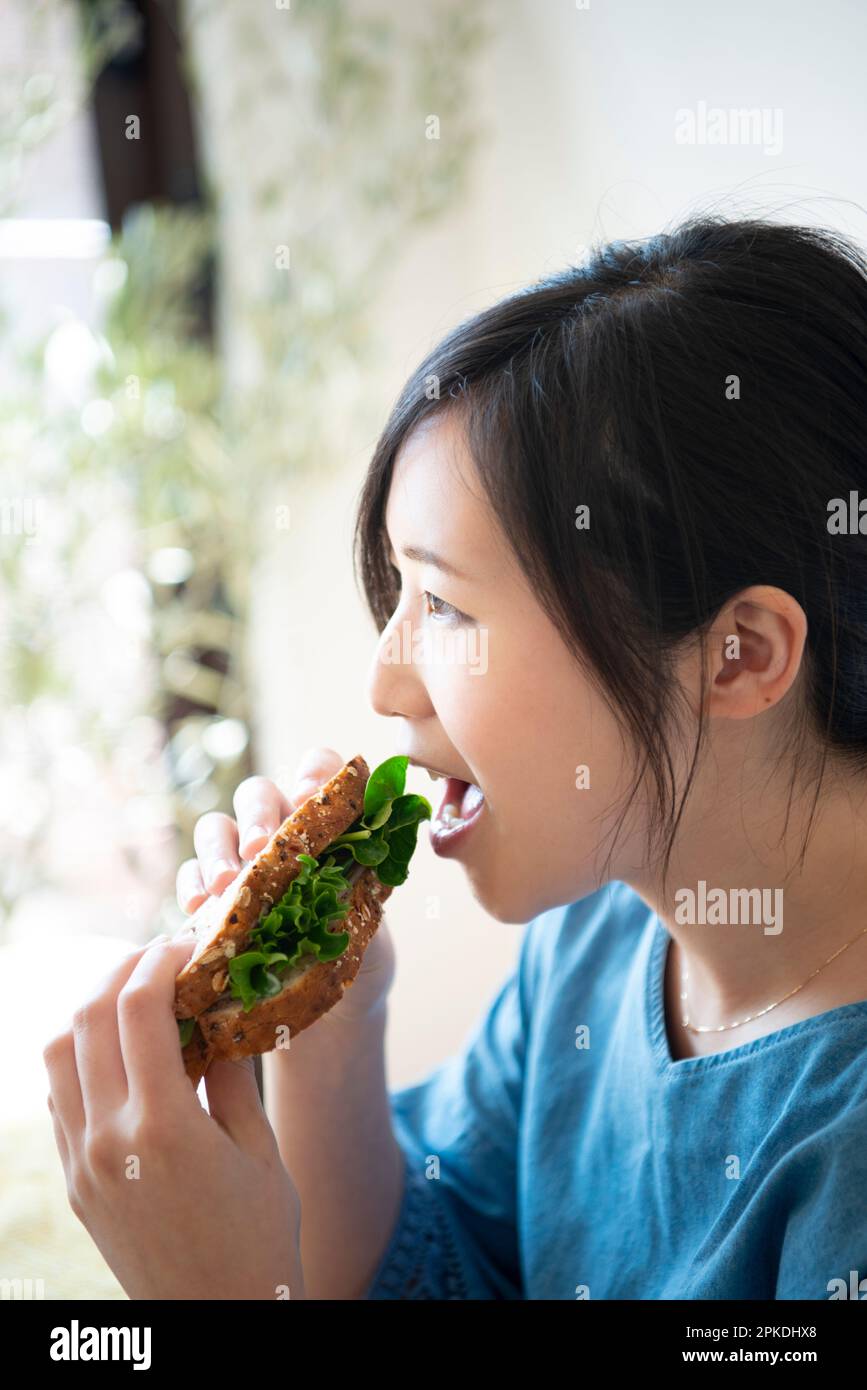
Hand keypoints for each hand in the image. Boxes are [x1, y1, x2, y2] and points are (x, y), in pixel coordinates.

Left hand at [44, 935, 304, 1299]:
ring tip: (134, 995)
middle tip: (160, 954)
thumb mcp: (260, 1149)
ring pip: (57, 1052)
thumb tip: (219, 1013)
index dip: (160, 959)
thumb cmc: (259, 1236)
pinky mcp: (75, 1183)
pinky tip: (120, 1051)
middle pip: (88, 1017)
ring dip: (91, 1008)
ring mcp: (83, 1162)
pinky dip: (80, 1055)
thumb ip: (231, 1075)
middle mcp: (109, 1140)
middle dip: (123, 968)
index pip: (139, 1009)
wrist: (218, 1318)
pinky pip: (58, 1097)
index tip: (186, 943)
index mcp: (164, 1128)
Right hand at [175, 745, 395, 1024]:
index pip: (319, 769)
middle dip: (256, 815)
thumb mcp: (370, 917)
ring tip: (223, 885)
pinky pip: (191, 873)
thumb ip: (362, 890)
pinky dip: (191, 883)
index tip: (309, 794)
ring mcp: (241, 859)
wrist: (330, 1004)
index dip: (314, 771)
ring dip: (217, 850)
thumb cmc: (358, 949)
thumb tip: (354, 876)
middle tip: (258, 848)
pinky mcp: (211, 896)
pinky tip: (198, 907)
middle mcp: (280, 829)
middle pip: (258, 793)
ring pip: (217, 826)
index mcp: (326, 822)